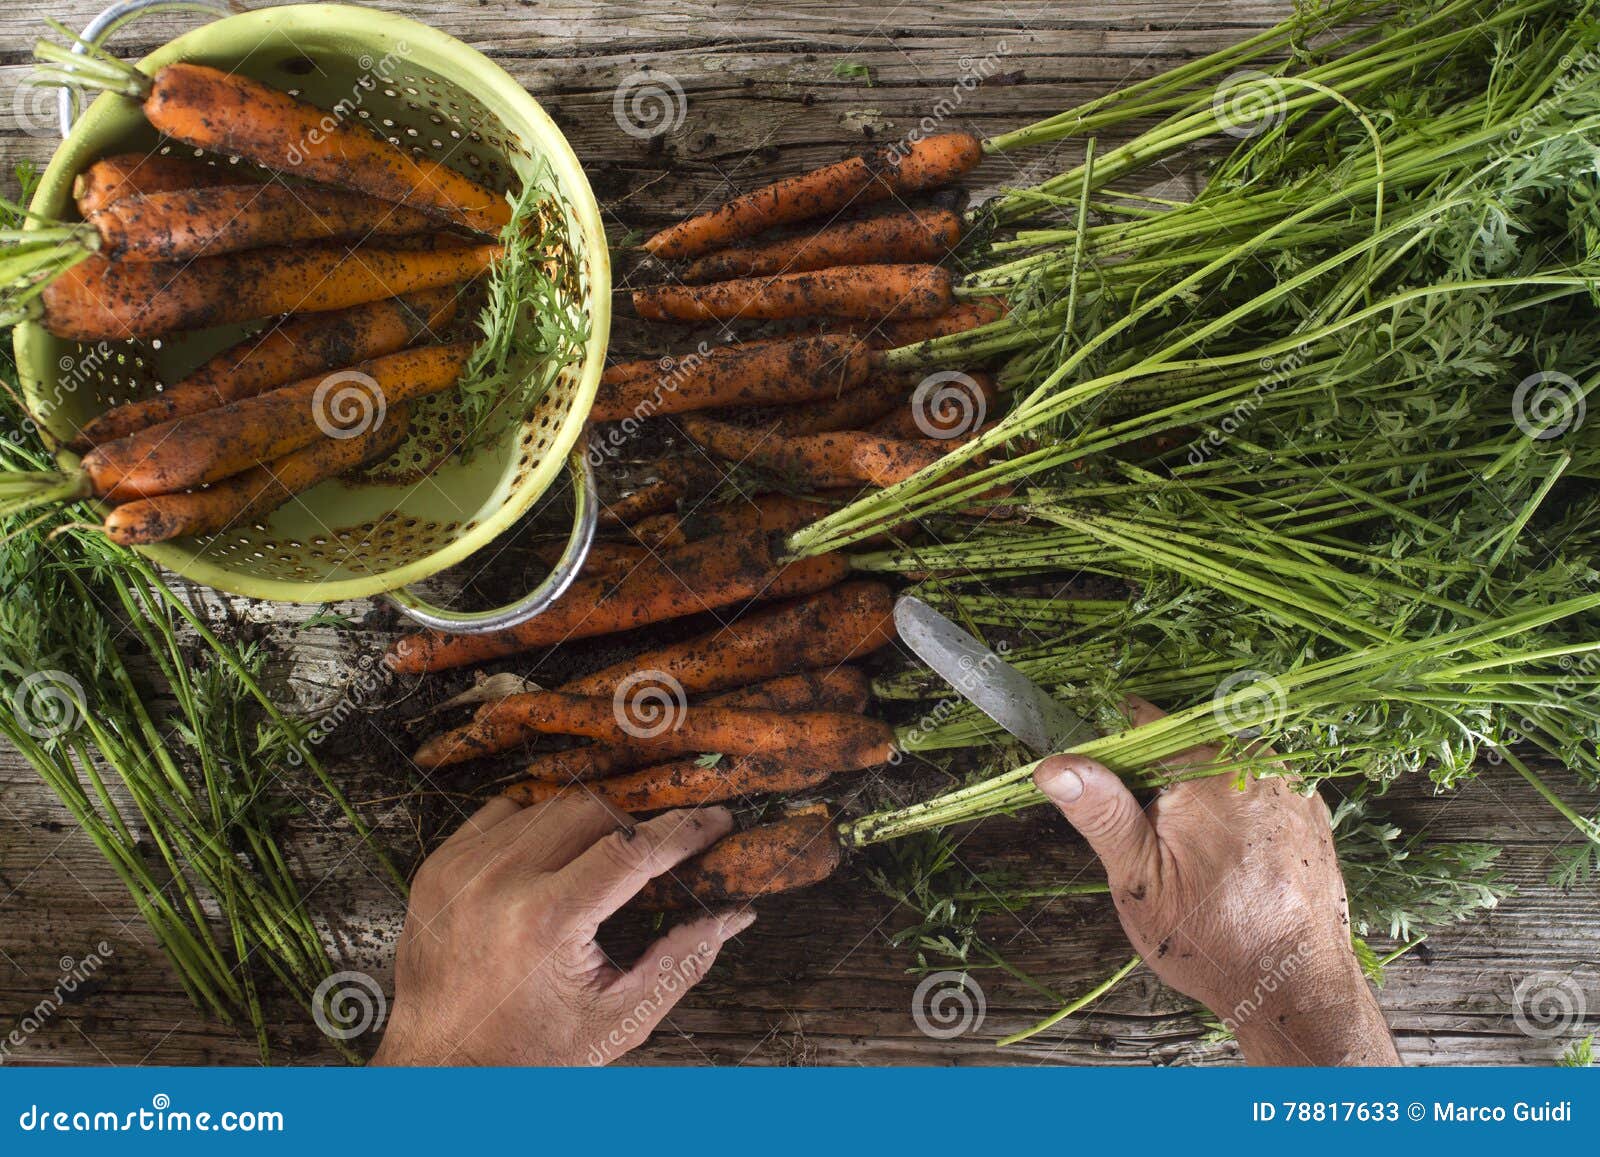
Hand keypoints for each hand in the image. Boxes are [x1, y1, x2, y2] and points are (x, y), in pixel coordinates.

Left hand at [372, 796, 753, 1065]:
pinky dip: (535, 826)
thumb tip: (733, 916)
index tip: (715, 820)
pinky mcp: (439, 865)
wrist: (438, 1070)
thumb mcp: (618, 1020)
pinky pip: (502, 813)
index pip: (632, 849)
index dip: (683, 830)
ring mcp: (461, 869)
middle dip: (636, 825)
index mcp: (545, 921)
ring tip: (602, 862)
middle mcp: (498, 882)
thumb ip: (682, 962)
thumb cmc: (528, 1053)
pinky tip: (548, 861)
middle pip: (592, 811)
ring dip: (587, 824)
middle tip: (657, 852)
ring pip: (548, 805)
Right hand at [1033, 695, 1397, 1065]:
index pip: (1145, 722)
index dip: (1116, 751)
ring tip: (1195, 855)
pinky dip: (1236, 810)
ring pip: (1222, 765)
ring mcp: (1292, 786)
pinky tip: (1230, 858)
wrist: (1295, 988)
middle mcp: (1257, 763)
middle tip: (1156, 843)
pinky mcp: (1311, 811)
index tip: (1110, 793)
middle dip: (1160, 780)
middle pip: (1186, 743)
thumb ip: (1103, 813)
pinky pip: (1257, 788)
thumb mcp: (1141, 880)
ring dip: (1199, 794)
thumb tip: (1054, 766)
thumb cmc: (1211, 939)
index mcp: (1209, 769)